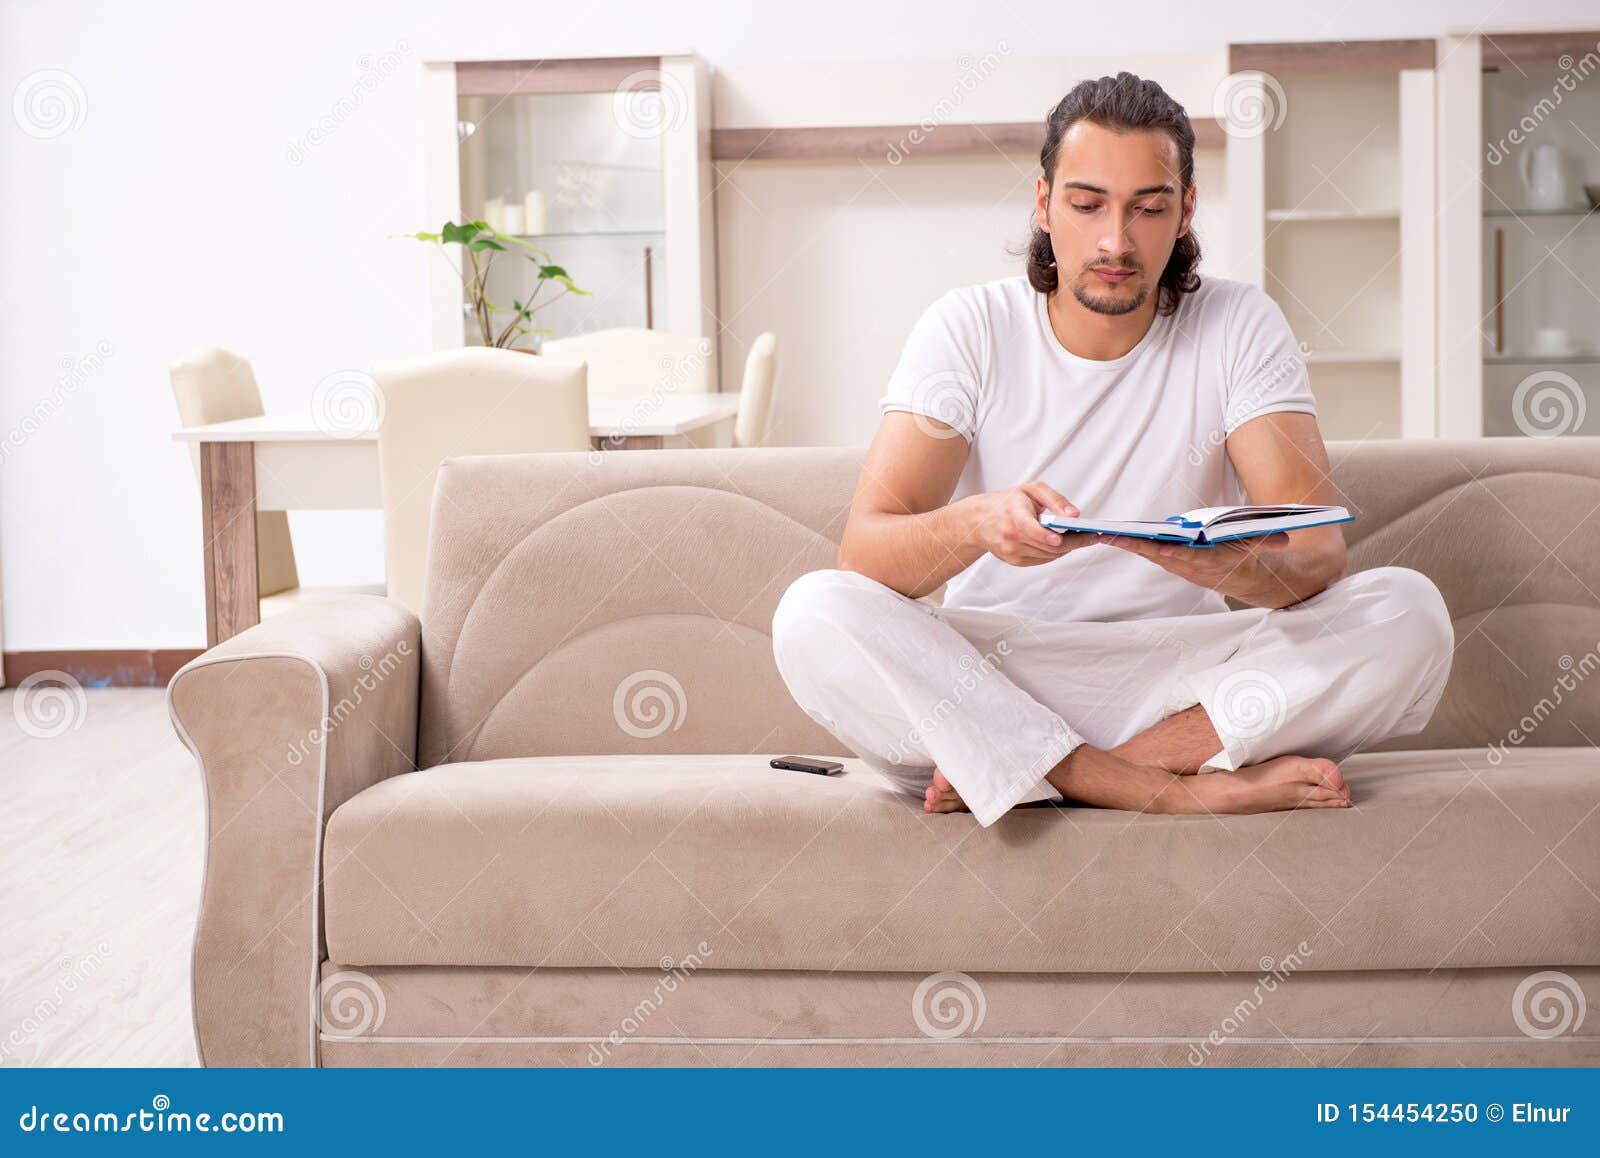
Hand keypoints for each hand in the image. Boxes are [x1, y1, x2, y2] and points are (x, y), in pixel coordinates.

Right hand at [970, 482, 1098, 566]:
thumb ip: (1055, 500)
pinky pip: (1043, 559)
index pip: (1030, 529)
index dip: (1045, 536)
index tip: (1060, 538)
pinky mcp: (1016, 561)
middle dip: (1073, 542)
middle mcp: (1011, 536)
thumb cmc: (1007, 503)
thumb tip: (1074, 515)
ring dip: (1066, 547)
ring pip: (1049, 555)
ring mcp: (1012, 551)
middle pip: (1048, 546)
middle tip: (1091, 536)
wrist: (980, 522)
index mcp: (1013, 515)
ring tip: (1078, 536)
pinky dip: (1054, 551)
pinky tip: (1059, 542)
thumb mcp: (1031, 490)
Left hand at [1096, 531, 1290, 593]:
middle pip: (1160, 555)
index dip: (1177, 554)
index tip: (1160, 547)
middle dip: (1136, 546)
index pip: (1193, 558)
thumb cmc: (1252, 555)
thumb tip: (1284, 539)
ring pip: (1150, 555)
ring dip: (1126, 545)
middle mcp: (1192, 567)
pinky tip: (1112, 536)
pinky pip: (1149, 553)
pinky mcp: (1173, 563)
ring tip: (1102, 533)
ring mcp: (1181, 567)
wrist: (1251, 579)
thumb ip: (1268, 542)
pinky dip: (1131, 545)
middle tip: (1111, 536)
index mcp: (1213, 562)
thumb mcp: (1262, 547)